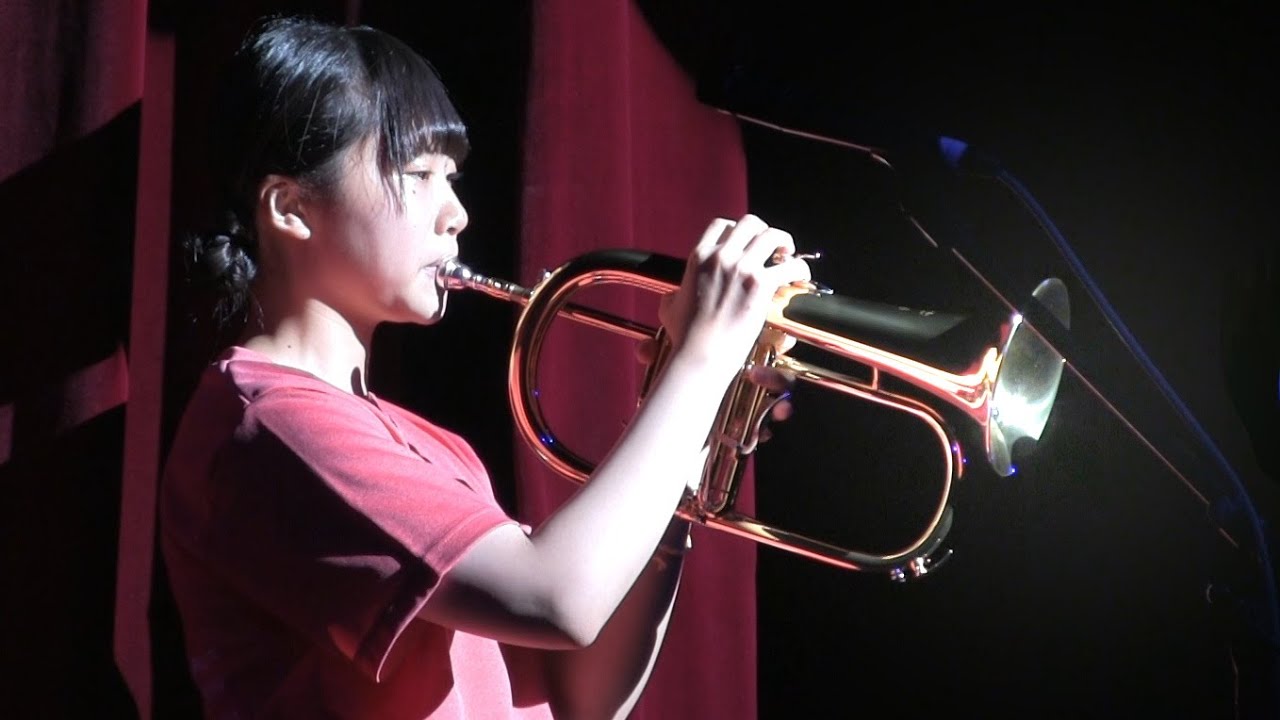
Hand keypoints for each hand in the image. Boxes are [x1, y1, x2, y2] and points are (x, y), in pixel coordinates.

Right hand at [656, 214, 810, 374]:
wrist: (700, 354)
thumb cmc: (686, 337)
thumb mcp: (670, 309)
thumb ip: (674, 296)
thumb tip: (673, 297)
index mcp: (699, 257)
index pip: (722, 225)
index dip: (738, 230)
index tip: (746, 241)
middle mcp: (721, 256)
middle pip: (750, 223)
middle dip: (764, 231)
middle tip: (772, 247)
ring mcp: (741, 268)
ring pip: (773, 236)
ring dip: (785, 242)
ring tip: (789, 256)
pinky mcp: (760, 284)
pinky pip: (789, 266)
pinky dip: (799, 269)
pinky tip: (800, 277)